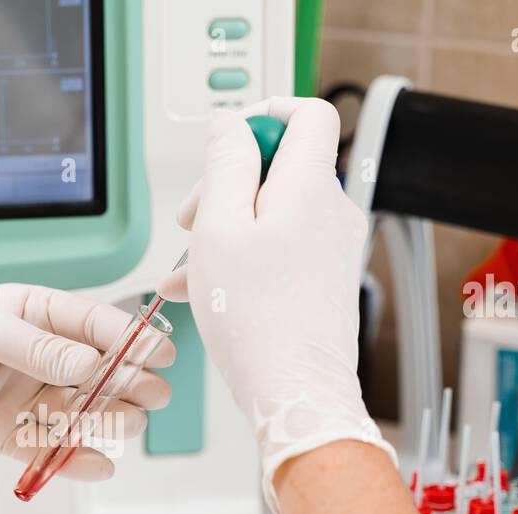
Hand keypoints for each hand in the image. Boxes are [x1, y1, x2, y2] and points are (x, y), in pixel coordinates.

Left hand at [0, 284, 174, 482]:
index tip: (159, 352)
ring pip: (79, 411)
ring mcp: (20, 395)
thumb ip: (38, 348)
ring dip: (107, 420)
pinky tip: (98, 463)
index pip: (90, 323)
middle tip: (151, 395)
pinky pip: (48, 447)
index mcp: (28, 311)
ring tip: (125, 426)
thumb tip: (91, 365)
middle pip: (95, 371)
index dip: (128, 338)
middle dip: (127, 382)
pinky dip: (74, 458)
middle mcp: (32, 354)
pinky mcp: (4, 434)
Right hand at [156, 98, 394, 511]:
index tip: (230, 137)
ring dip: (225, 230)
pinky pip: (280, 251)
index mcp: (309, 188)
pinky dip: (242, 259)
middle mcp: (332, 213)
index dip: (266, 114)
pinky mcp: (324, 283)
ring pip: (273, 215)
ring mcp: (332, 250)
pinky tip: (201, 292)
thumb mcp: (218, 229)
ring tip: (184, 270)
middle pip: (280, 168)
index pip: (310, 115)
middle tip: (190, 219)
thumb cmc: (256, 322)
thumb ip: (224, 165)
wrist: (295, 394)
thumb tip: (230, 127)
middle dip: (227, 184)